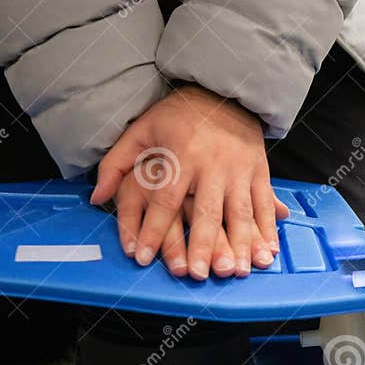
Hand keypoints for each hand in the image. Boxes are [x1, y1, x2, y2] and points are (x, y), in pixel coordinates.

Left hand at [91, 85, 289, 279]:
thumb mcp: (142, 129)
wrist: (224, 89)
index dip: (152, 230)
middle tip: (197, 275)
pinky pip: (264, 204)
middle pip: (206, 212)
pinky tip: (267, 253)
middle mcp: (212, 165)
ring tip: (237, 271)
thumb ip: (117, 163)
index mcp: (180, 155)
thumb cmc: (178, 114)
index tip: (143, 258)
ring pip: (240, 213)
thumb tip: (96, 196)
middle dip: (202, 246)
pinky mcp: (260, 171)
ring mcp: (239, 169)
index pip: (164, 200)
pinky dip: (268, 230)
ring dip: (241, 245)